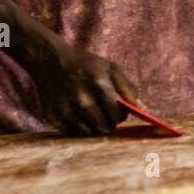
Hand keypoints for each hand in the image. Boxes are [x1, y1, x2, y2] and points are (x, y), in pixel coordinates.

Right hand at [21, 37, 135, 136]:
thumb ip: (128, 90)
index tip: (118, 108)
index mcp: (99, 85)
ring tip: (91, 110)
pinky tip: (78, 113)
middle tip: (105, 111)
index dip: (121, 114)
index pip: (118, 115)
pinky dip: (80, 126)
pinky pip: (74, 133)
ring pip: (90, 132)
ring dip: (94, 125)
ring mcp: (65, 110)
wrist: (50, 61)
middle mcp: (81, 99)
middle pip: (105, 126)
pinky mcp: (53, 117)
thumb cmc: (86, 65)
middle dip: (109, 121)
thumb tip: (143, 110)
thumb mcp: (111, 69)